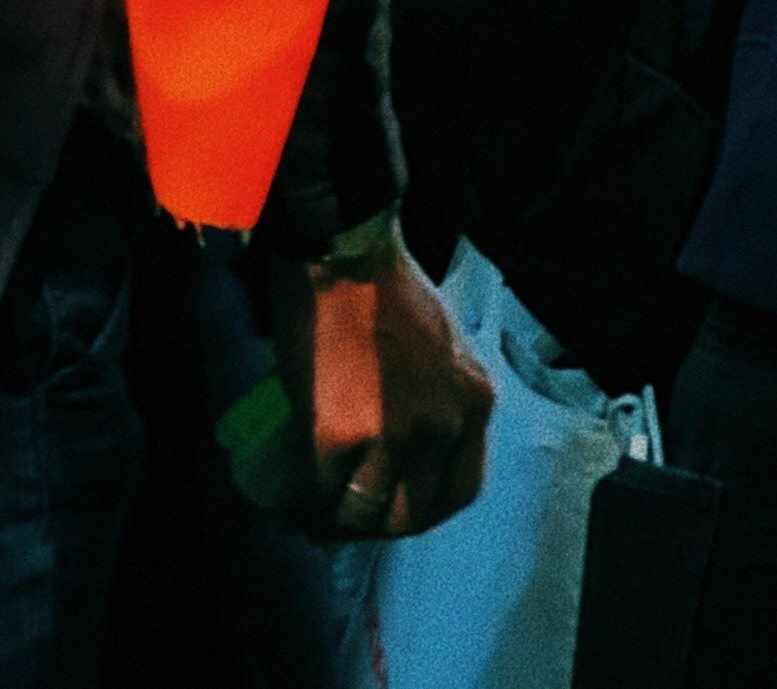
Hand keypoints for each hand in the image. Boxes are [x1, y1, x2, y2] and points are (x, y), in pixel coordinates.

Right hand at [266, 235, 492, 540]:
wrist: (345, 261)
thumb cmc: (390, 292)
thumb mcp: (444, 349)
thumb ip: (440, 399)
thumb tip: (412, 449)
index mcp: (475, 401)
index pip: (462, 488)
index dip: (425, 509)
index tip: (396, 509)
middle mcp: (442, 428)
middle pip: (412, 514)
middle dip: (377, 526)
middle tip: (348, 516)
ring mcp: (392, 438)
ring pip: (364, 517)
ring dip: (336, 525)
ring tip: (313, 516)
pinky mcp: (337, 441)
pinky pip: (321, 498)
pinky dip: (304, 507)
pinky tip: (290, 502)